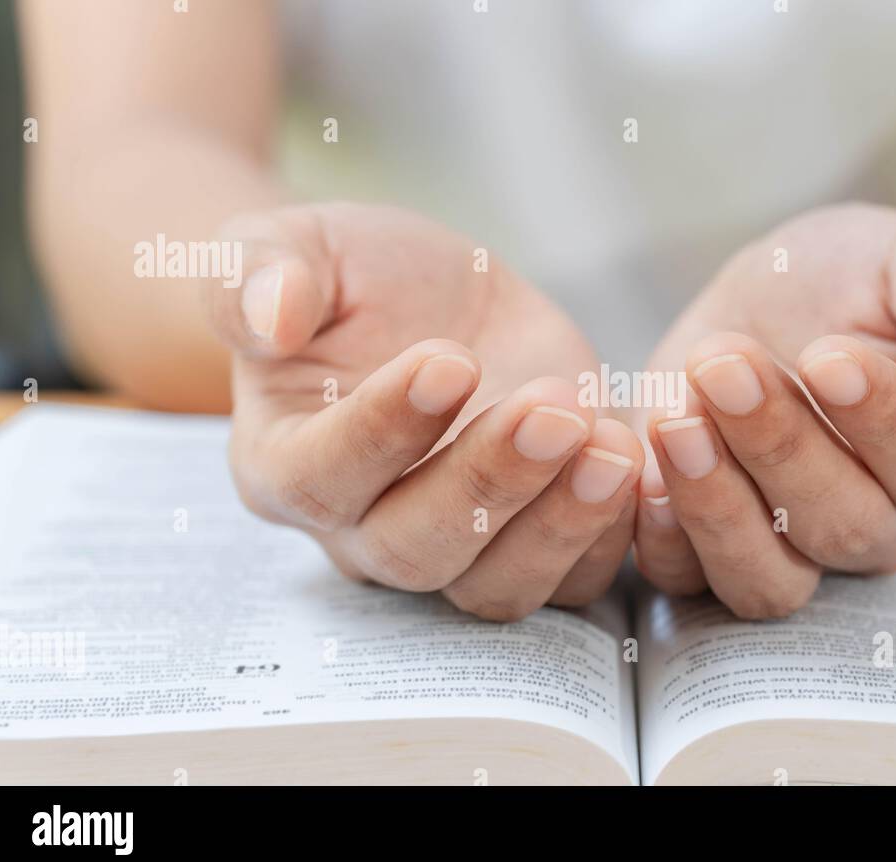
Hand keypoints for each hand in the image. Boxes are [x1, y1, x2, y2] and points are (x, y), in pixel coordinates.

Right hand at [204, 203, 642, 619]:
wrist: (440, 298)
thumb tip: (268, 315)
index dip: (383, 429)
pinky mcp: (533, 541)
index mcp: (284, 460)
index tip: (450, 360)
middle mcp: (362, 529)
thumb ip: (256, 272)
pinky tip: (638, 466)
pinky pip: (573, 580)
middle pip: (417, 546)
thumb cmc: (356, 278)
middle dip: (491, 480)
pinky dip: (610, 536)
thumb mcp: (296, 244)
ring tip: (611, 446)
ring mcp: (453, 548)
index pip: (321, 474)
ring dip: (560, 524)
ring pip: (497, 584)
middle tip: (555, 408)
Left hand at [633, 204, 895, 617]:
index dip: (883, 421)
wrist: (784, 300)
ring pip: (769, 579)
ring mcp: (802, 551)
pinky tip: (638, 471)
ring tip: (674, 418)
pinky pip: (689, 581)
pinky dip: (660, 537)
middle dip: (777, 445)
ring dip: (715, 504)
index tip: (828, 357)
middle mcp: (888, 523)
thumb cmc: (867, 281)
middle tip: (724, 364)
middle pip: (845, 525)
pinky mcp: (714, 549)